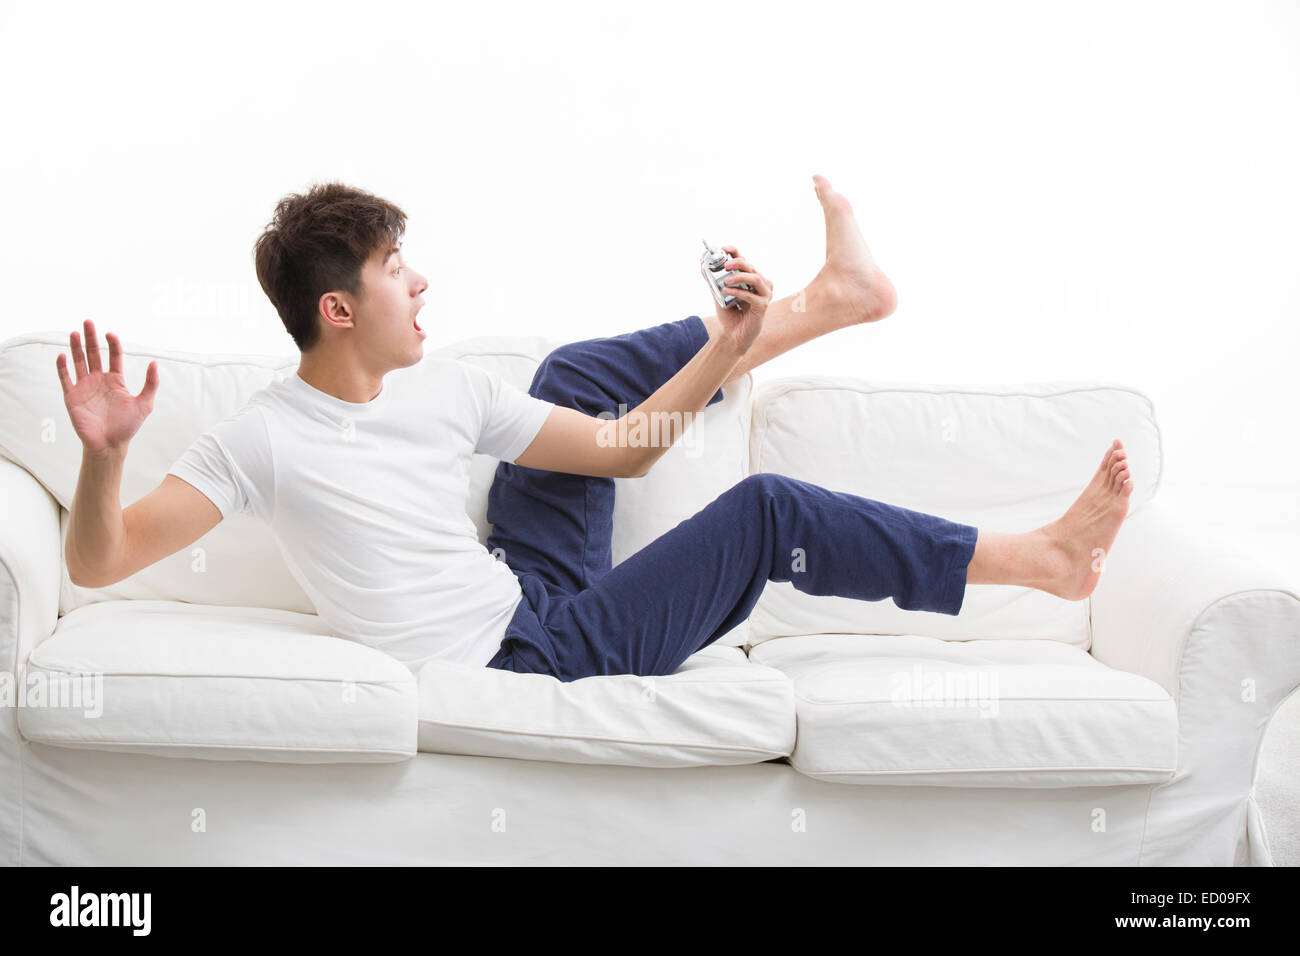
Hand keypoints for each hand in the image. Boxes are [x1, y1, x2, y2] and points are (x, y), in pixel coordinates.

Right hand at [56, 319, 159, 456]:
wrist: (110, 444)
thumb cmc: (128, 426)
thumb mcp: (145, 403)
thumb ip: (151, 384)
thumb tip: (155, 362)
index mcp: (116, 380)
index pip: (113, 356)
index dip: (112, 344)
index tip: (110, 334)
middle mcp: (99, 380)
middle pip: (93, 354)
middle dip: (91, 338)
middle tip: (88, 322)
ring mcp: (84, 387)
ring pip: (78, 362)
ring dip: (76, 347)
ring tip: (75, 332)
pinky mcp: (72, 396)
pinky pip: (65, 378)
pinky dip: (62, 367)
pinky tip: (62, 355)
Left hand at [711, 245, 772, 355]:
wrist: (732, 335)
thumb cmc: (729, 314)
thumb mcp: (718, 294)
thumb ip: (712, 280)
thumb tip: (702, 264)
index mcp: (751, 277)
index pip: (745, 259)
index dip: (734, 252)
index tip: (722, 249)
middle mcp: (761, 283)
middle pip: (750, 266)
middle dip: (737, 263)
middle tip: (725, 265)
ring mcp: (764, 294)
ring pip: (755, 278)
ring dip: (739, 277)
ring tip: (725, 281)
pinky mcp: (763, 306)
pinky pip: (751, 295)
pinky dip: (738, 292)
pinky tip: (727, 291)